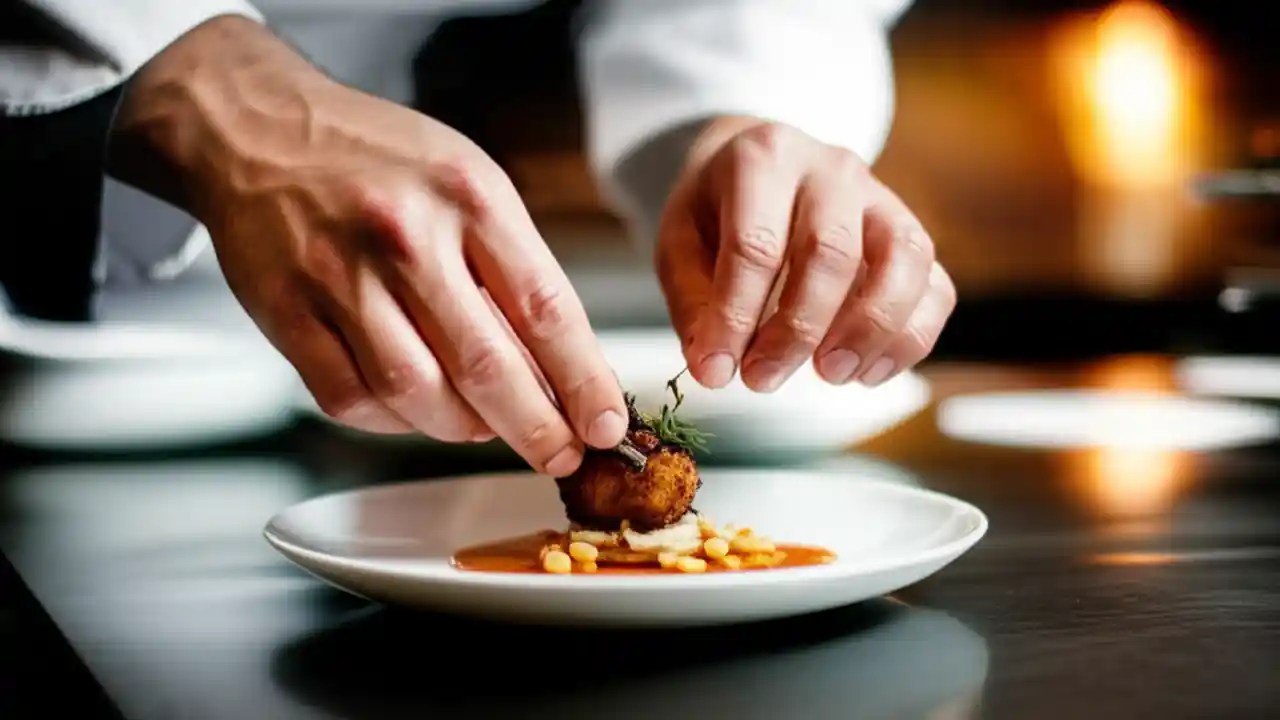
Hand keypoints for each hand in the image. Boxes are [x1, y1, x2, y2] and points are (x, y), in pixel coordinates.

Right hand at [108, 16, 626, 474]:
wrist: (257, 130)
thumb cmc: (378, 161)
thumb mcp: (468, 183)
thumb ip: (513, 267)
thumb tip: (561, 367)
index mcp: (468, 198)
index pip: (545, 309)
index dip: (583, 381)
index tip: (605, 423)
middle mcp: (406, 237)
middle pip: (487, 364)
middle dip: (536, 427)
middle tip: (561, 454)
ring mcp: (340, 277)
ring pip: (417, 392)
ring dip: (463, 429)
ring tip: (485, 427)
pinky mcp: (287, 313)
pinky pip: (352, 398)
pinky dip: (393, 422)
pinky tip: (415, 411)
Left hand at [656, 117, 955, 391]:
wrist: (762, 165)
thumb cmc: (718, 212)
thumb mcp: (680, 243)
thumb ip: (693, 304)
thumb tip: (714, 368)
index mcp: (764, 159)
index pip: (755, 244)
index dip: (736, 316)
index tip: (719, 370)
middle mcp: (832, 169)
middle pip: (831, 252)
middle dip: (797, 329)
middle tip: (763, 379)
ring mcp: (882, 197)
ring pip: (902, 259)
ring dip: (870, 330)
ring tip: (830, 375)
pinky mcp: (912, 233)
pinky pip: (935, 286)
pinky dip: (910, 338)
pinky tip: (868, 373)